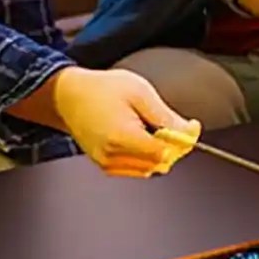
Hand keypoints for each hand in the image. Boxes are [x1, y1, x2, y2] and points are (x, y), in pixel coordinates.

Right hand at [51, 67, 193, 177]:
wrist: (69, 95)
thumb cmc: (101, 89)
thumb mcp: (140, 93)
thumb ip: (166, 117)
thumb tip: (190, 133)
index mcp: (121, 136)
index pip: (164, 153)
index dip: (180, 141)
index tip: (186, 127)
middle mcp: (111, 155)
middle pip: (159, 163)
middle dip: (171, 146)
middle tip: (165, 123)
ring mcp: (107, 163)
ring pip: (150, 168)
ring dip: (158, 152)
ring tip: (147, 128)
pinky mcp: (105, 166)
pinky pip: (137, 169)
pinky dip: (145, 156)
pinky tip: (138, 137)